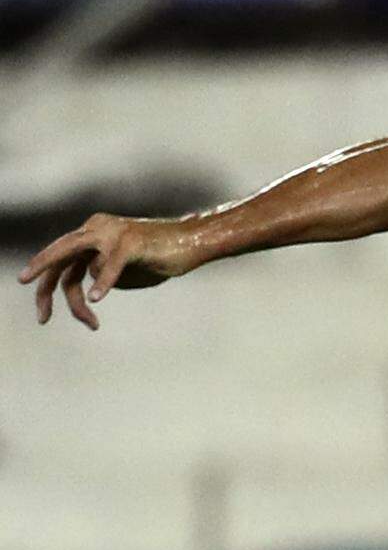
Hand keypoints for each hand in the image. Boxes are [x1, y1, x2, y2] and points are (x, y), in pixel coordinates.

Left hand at [21, 213, 198, 328]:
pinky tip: (95, 298)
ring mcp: (112, 233)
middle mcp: (96, 228)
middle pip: (58, 254)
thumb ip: (101, 273)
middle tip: (28, 295)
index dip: (52, 289)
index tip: (47, 314)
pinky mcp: (131, 242)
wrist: (196, 241)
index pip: (62, 262)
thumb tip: (89, 287)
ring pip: (77, 259)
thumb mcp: (125, 269)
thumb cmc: (163, 256)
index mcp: (91, 233)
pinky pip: (111, 265)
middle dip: (39, 275)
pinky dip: (103, 282)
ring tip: (89, 322)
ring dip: (77, 299)